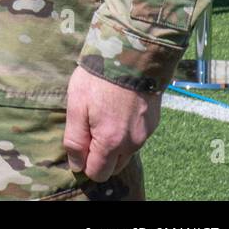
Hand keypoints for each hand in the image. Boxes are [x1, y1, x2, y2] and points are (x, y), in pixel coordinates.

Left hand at [64, 65, 160, 181]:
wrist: (131, 56)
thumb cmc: (98, 79)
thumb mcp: (76, 105)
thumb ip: (76, 139)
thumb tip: (76, 165)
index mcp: (111, 142)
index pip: (98, 173)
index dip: (84, 163)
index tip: (78, 145)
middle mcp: (132, 144)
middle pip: (113, 166)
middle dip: (99, 156)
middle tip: (88, 129)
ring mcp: (145, 134)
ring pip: (125, 153)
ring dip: (112, 144)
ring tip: (101, 117)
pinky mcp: (152, 123)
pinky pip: (135, 138)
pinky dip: (124, 132)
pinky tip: (116, 111)